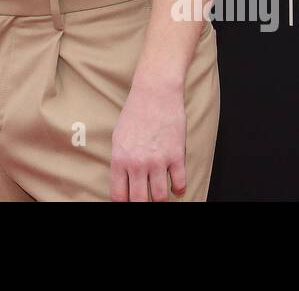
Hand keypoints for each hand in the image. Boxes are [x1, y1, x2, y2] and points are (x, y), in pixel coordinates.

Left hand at [110, 81, 187, 201]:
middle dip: (142, 205)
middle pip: (140, 201)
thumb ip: (120, 162)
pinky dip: (178, 189)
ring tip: (160, 195)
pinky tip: (175, 186)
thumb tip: (123, 183)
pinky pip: (179, 184)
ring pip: (160, 197)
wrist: (155, 93)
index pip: (119, 195)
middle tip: (145, 200)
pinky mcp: (176, 156)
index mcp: (120, 159)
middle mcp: (137, 163)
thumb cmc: (135, 113)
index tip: (128, 203)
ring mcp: (158, 161)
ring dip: (161, 199)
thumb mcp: (118, 138)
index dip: (123, 203)